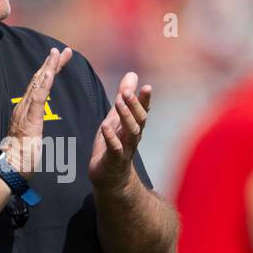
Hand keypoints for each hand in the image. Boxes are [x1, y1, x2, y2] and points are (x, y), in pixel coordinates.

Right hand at [6, 46, 71, 179]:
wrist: (11, 168)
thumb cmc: (21, 156)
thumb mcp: (30, 136)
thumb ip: (32, 125)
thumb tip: (35, 122)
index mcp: (25, 110)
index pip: (38, 86)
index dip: (48, 71)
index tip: (58, 59)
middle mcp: (23, 107)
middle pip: (39, 80)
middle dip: (51, 64)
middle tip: (63, 50)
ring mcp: (25, 112)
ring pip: (38, 85)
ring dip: (49, 68)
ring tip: (57, 54)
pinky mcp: (30, 119)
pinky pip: (38, 98)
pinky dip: (44, 84)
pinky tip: (50, 72)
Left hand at [89, 71, 150, 192]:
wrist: (111, 179)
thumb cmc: (114, 145)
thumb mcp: (116, 118)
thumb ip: (123, 97)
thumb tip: (132, 74)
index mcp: (134, 127)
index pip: (143, 111)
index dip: (145, 100)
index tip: (147, 87)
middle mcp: (133, 138)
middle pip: (139, 120)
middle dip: (134, 105)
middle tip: (127, 91)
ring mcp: (125, 150)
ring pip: (130, 133)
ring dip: (125, 117)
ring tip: (118, 102)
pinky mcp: (113, 161)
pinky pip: (115, 149)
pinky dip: (111, 138)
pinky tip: (105, 126)